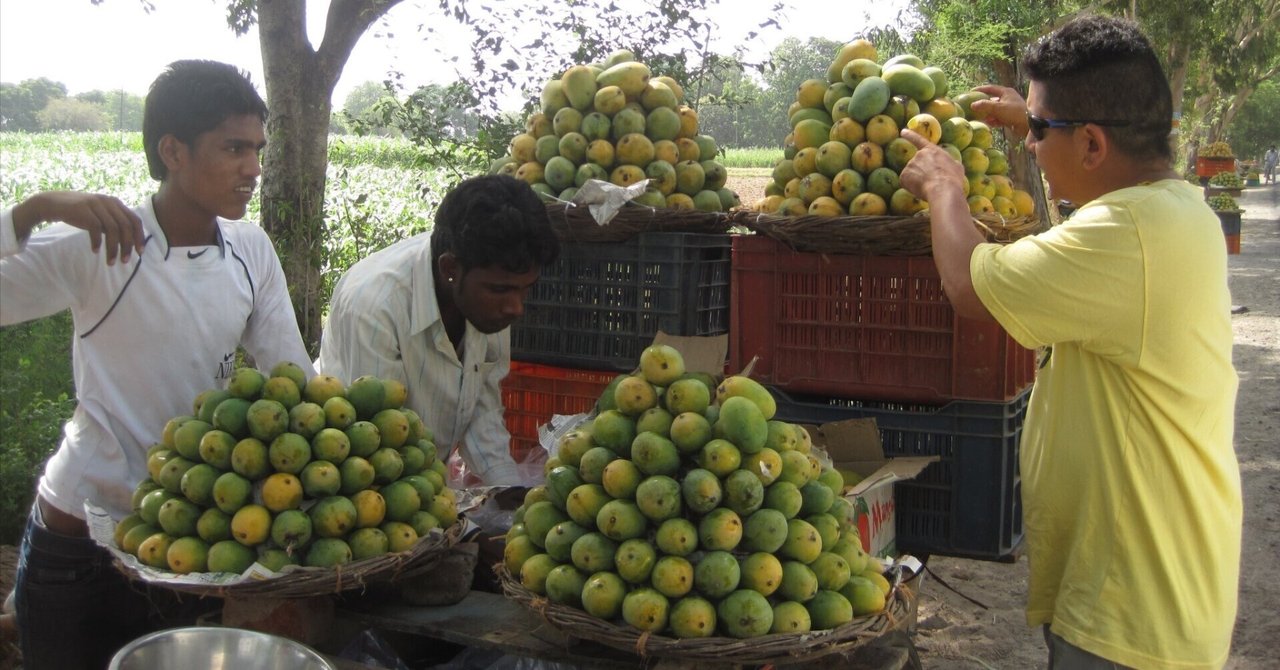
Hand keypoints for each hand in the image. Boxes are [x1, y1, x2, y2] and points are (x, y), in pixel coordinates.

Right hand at [13, 191, 143, 264]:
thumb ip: (114, 225)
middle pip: (126, 226)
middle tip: (125, 261)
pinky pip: (95, 228)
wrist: (54, 204)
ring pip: (112, 229)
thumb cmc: (81, 213)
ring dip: (113, 248)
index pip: (135, 220)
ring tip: (111, 262)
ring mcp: (96, 204)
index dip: (139, 237)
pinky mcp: (83, 209)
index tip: (140, 252)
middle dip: (127, 246)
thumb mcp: (101, 216)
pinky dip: (97, 242)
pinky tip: (95, 251)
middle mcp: (108, 202)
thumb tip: (130, 243)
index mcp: (116, 203)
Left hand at [898, 129, 967, 202]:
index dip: (910, 135)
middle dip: (922, 173)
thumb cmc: (952, 179)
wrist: (943, 189)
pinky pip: (906, 183)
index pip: (919, 140)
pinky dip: (911, 187)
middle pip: (917, 165)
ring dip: (918, 181)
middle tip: (932, 182)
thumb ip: (951, 163)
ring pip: (912, 175)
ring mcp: (910, 165)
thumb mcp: (957, 167)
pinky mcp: (903, 176)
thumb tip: (953, 164)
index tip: (903, 131)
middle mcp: (919, 155)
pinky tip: (921, 190)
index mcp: (932, 150)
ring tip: (929, 187)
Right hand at [970, 85, 1028, 136]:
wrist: (1028, 125)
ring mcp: (1009, 108)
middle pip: (992, 100)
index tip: (971, 92)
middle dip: (983, 104)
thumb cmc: (1013, 112)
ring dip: (988, 114)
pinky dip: (993, 120)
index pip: (990, 88)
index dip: (980, 89)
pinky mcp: (1010, 117)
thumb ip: (984, 105)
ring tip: (980, 117)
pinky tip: (988, 124)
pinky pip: (999, 117)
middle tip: (974, 107)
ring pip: (995, 110)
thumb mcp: (997, 107)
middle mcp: (1008, 98)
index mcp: (1006, 92)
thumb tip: (972, 105)